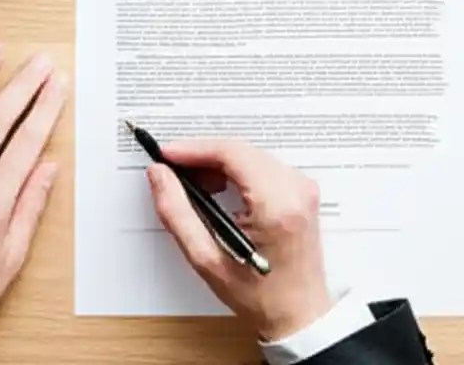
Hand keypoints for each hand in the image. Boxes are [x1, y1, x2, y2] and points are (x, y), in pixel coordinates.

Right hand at [146, 140, 331, 341]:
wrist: (298, 315)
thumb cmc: (261, 297)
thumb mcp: (207, 259)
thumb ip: (177, 213)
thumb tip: (160, 177)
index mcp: (276, 205)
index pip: (231, 153)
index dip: (193, 149)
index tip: (167, 155)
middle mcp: (296, 191)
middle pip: (240, 150)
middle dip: (203, 157)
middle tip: (174, 173)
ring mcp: (303, 189)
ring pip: (250, 155)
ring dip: (219, 164)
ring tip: (195, 187)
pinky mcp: (302, 192)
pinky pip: (263, 166)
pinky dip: (236, 172)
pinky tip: (219, 190)